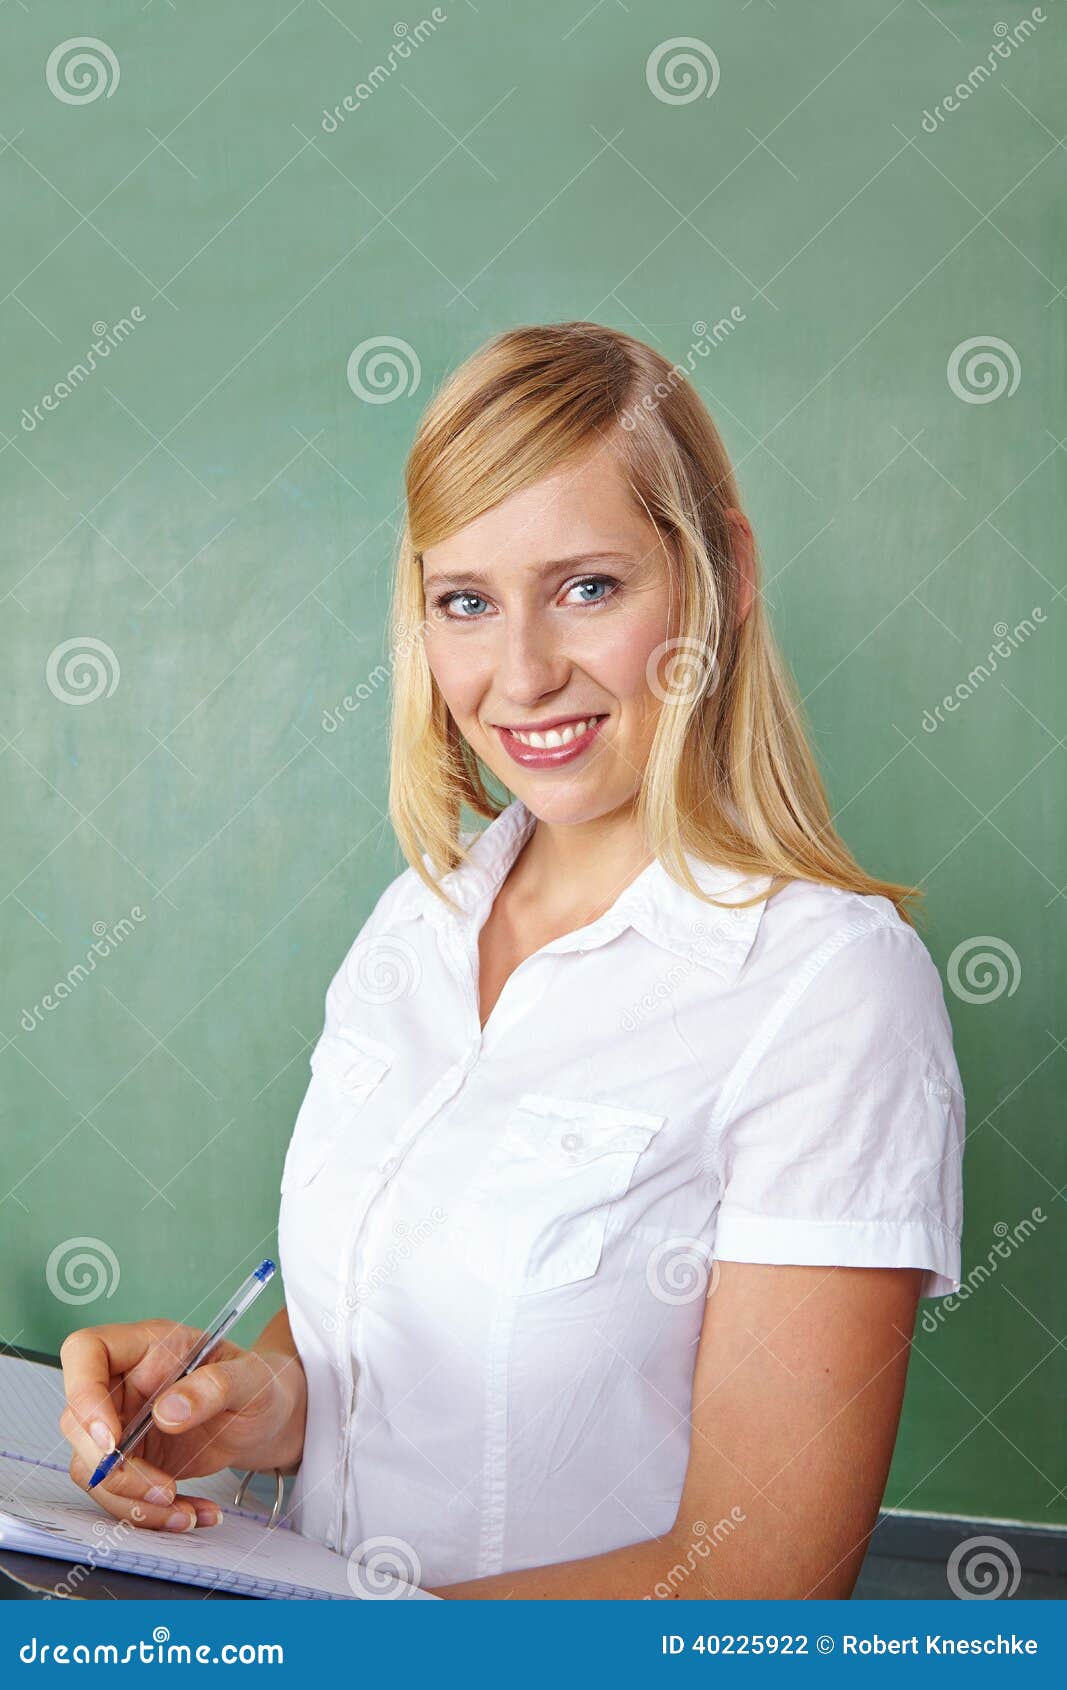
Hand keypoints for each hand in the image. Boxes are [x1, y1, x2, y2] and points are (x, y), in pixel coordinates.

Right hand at [58, 1319, 305, 1533]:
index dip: (83, 1394)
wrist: (270, 1419)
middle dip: (116, 1469)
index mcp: (148, 1345)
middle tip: (164, 1489)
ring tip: (186, 1513)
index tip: (112, 1440)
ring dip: (133, 1502)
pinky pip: (120, 1494)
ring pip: (94, 1469)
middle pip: (78, 1423)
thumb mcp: (252, 1380)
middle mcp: (127, 1383)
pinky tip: (192, 1514)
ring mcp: (125, 1424)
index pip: (85, 1351)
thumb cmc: (261, 1384)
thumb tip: (167, 1412)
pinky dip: (151, 1514)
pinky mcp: (133, 1461)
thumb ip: (214, 1387)